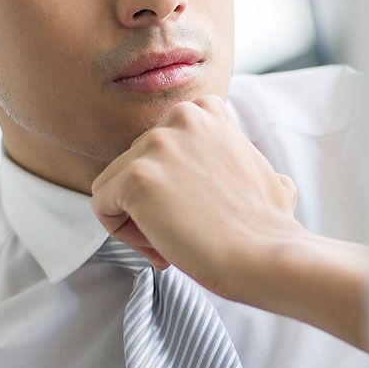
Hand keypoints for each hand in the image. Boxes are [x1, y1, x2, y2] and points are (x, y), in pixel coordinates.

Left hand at [90, 95, 306, 298]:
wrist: (264, 256)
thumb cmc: (267, 228)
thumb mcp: (264, 174)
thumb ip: (241, 162)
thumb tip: (262, 177)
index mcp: (206, 111)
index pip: (159, 147)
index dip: (172, 184)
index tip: (196, 210)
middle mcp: (180, 117)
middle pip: (134, 165)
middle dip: (151, 203)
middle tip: (184, 232)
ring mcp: (156, 144)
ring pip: (115, 186)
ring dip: (137, 219)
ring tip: (173, 240)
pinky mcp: (136, 176)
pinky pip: (102, 206)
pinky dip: (121, 232)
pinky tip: (159, 244)